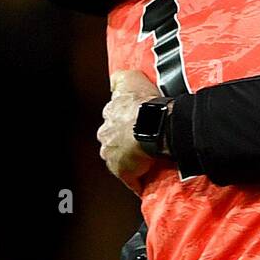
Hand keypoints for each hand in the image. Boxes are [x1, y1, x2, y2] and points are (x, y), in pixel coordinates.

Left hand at [98, 69, 161, 193]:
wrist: (153, 126)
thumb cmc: (143, 105)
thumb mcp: (129, 79)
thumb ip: (120, 78)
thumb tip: (114, 80)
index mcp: (108, 116)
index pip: (112, 121)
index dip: (124, 123)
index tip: (133, 126)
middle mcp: (106, 136)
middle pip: (113, 141)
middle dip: (123, 143)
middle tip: (141, 143)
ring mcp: (113, 156)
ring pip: (120, 160)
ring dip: (131, 161)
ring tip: (146, 162)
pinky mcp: (123, 173)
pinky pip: (131, 180)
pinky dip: (138, 181)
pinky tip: (146, 182)